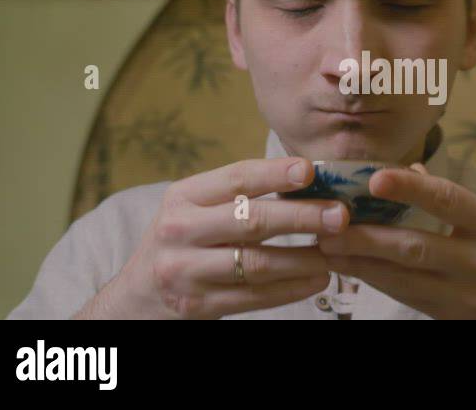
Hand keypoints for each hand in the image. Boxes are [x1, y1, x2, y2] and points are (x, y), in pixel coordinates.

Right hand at [74, 158, 348, 318]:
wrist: (136, 298)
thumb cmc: (183, 241)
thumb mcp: (196, 209)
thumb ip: (240, 195)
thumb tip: (309, 179)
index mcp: (184, 197)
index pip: (236, 179)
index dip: (275, 174)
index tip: (310, 170)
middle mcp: (180, 230)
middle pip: (252, 221)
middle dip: (302, 217)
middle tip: (340, 215)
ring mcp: (186, 271)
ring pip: (256, 263)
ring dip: (303, 258)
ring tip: (336, 252)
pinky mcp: (197, 306)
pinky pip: (253, 297)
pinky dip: (290, 288)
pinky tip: (317, 279)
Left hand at [318, 165, 475, 319]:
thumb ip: (464, 204)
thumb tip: (413, 174)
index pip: (450, 201)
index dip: (411, 188)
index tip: (376, 177)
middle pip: (416, 247)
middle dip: (367, 237)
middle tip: (328, 224)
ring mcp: (470, 296)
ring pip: (406, 278)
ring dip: (363, 263)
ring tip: (329, 247)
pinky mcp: (458, 318)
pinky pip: (412, 298)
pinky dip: (383, 283)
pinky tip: (359, 271)